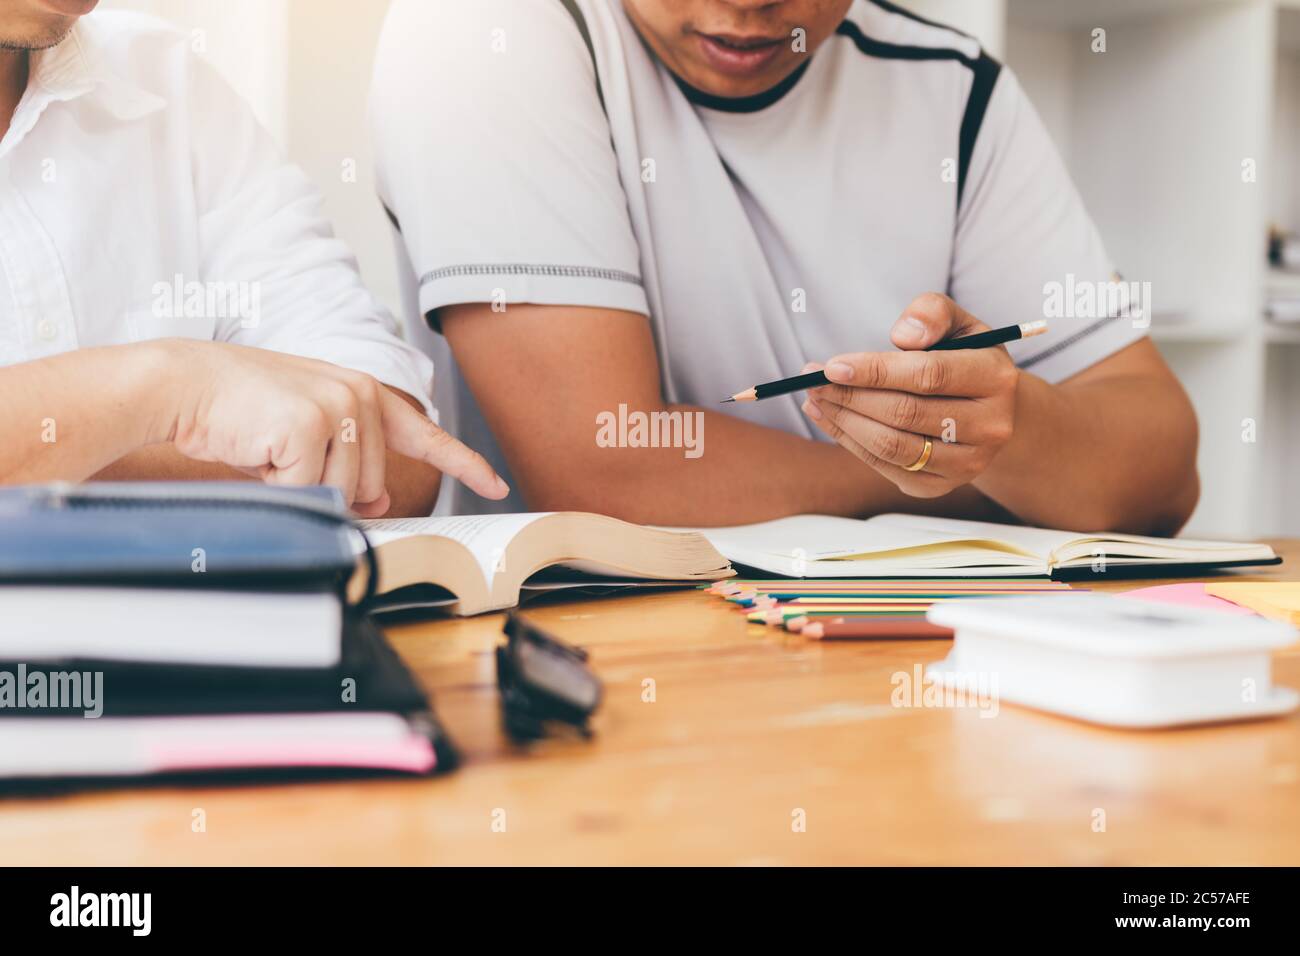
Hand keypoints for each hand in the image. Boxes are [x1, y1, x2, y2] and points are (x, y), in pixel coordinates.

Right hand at [155, 339, 508, 515]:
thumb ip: (350, 460)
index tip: (496, 483)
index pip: (424, 433)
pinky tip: (258, 448)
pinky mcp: (312, 424)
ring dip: (299, 484)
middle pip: (371, 484)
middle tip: (284, 455)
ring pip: (342, 491)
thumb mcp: (308, 432)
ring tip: (268, 445)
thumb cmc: (242, 411)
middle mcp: (361, 394)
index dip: (463, 463)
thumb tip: (377, 501)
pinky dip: (278, 485)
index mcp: (364, 393)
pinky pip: (308, 490)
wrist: (186, 384)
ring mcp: (339, 406)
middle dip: (329, 487)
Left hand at [801, 293, 1018, 497]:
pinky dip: (850, 442)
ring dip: (843, 421)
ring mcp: (967, 463)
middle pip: (905, 413)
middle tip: (811, 380)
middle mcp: (990, 427)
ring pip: (891, 445)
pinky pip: (885, 467)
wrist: (989, 412)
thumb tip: (903, 335)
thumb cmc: (963, 358)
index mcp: (996, 379)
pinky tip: (828, 419)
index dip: (876, 371)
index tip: (832, 365)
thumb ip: (933, 313)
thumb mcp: (957, 324)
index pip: (928, 375)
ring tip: (815, 398)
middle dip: (850, 396)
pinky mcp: (939, 487)